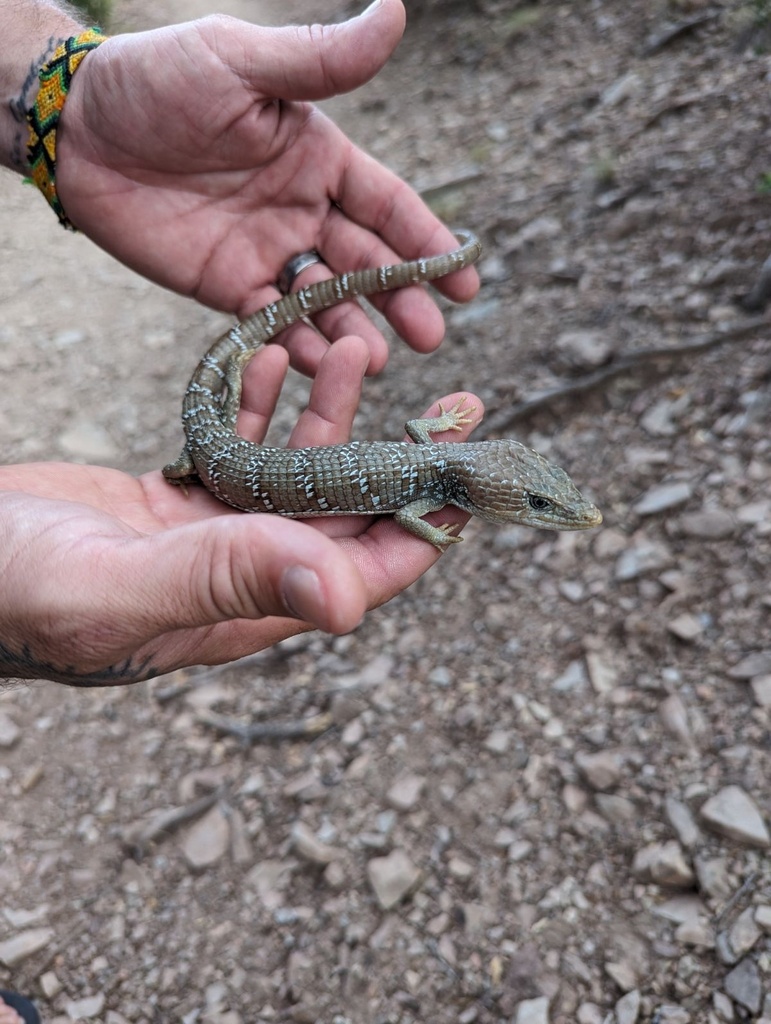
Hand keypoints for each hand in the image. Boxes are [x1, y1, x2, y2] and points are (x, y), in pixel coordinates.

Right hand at [0, 337, 482, 685]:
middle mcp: (243, 575)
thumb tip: (347, 599)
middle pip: (349, 515)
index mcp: (246, 609)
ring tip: (360, 348)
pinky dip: (260, 404)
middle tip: (465, 403)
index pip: (367, 570)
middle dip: (406, 459)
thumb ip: (225, 582)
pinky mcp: (176, 503)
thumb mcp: (116, 586)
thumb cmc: (13, 594)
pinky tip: (275, 358)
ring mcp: (210, 536)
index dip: (429, 523)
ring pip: (296, 471)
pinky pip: (239, 449)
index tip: (478, 471)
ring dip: (332, 414)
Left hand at [55, 1, 478, 375]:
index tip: (464, 278)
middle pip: (366, 263)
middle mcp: (303, 209)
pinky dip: (294, 342)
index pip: (388, 205)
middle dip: (401, 299)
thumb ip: (321, 60)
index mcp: (319, 157)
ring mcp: (268, 252)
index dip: (427, 242)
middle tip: (431, 336)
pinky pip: (271, 320)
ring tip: (381, 360)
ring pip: (324, 300)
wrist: (78, 129)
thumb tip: (397, 12)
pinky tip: (318, 363)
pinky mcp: (228, 288)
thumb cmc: (159, 81)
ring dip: (353, 330)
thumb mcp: (243, 63)